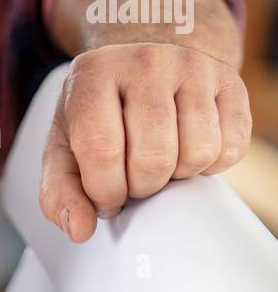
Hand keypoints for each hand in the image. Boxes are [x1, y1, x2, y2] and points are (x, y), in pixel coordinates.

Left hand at [40, 42, 251, 242]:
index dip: (105, 192)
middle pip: (154, 158)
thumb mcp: (65, 149)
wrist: (145, 64)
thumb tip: (80, 230)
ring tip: (160, 161)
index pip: (102, 151)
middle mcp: (145, 61)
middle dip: (142, 188)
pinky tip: (188, 150)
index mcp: (92, 74)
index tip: (106, 196)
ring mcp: (193, 66)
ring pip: (198, 153)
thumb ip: (60, 193)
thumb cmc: (101, 117)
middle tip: (133, 178)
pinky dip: (211, 166)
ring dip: (178, 176)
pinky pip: (231, 148)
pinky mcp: (231, 80)